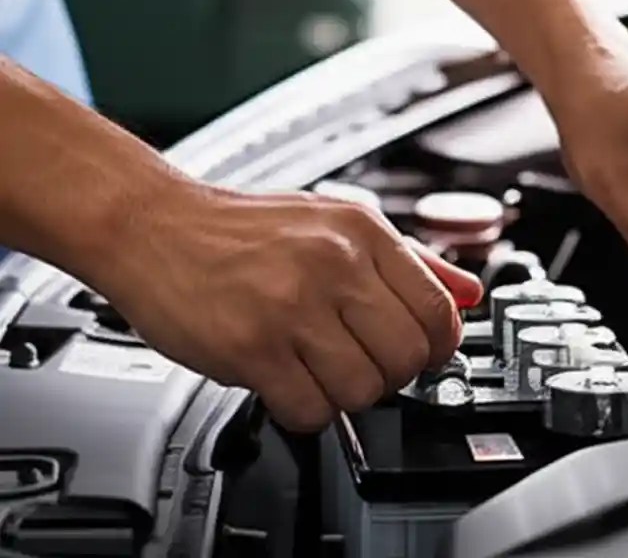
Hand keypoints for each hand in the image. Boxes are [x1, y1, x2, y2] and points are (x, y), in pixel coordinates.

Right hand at [88, 182, 482, 431]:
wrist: (150, 224)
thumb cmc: (242, 229)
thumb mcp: (336, 223)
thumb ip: (409, 261)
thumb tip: (469, 294)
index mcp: (363, 233)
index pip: (438, 309)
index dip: (437, 346)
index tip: (420, 353)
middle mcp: (334, 265)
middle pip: (409, 357)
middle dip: (392, 375)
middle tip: (363, 365)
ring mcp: (293, 307)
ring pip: (364, 390)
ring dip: (345, 395)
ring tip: (318, 371)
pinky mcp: (252, 347)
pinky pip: (311, 410)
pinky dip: (305, 411)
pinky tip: (287, 383)